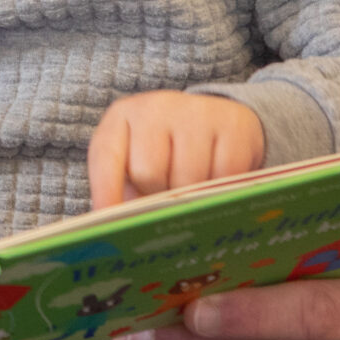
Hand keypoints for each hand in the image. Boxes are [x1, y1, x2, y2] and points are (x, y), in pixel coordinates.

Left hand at [88, 91, 265, 209]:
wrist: (216, 120)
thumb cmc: (166, 151)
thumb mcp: (136, 162)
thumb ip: (124, 192)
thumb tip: (121, 231)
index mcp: (121, 118)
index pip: (105, 158)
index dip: (105, 192)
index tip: (108, 220)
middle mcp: (155, 108)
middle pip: (148, 173)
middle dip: (156, 196)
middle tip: (165, 199)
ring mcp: (196, 111)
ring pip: (188, 178)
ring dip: (190, 198)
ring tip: (191, 193)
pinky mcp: (233, 123)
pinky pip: (225, 175)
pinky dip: (221, 189)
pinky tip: (218, 184)